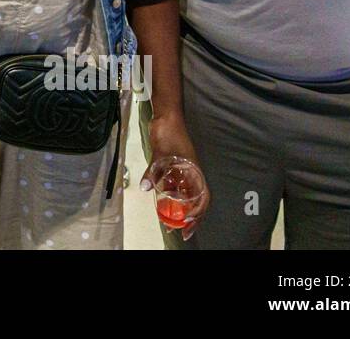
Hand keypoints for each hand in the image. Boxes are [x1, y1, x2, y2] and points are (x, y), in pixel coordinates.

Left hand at [140, 113, 209, 240]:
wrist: (166, 115)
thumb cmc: (168, 132)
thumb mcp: (160, 152)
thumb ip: (154, 170)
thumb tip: (147, 188)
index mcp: (193, 171)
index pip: (202, 198)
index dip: (198, 214)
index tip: (188, 227)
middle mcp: (192, 173)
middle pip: (197, 200)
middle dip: (191, 218)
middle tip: (181, 232)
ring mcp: (184, 169)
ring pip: (187, 194)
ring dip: (181, 208)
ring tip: (171, 222)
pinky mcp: (175, 165)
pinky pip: (178, 186)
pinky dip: (173, 196)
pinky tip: (163, 202)